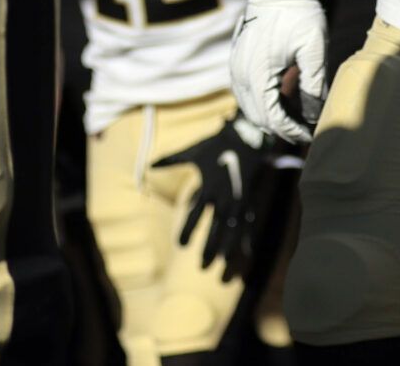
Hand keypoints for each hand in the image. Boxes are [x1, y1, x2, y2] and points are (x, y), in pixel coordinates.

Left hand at [151, 114, 284, 280]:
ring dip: (228, 247)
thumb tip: (149, 165)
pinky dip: (248, 237)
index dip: (186, 231)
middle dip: (208, 248)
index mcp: (207, 188)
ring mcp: (238, 200)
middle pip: (214, 229)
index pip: (193, 215)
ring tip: (223, 264)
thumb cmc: (217, 143)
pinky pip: (249, 221)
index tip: (180, 246)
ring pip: (233, 230)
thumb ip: (171, 159)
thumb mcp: (193, 151)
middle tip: (202, 266)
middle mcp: (223, 198)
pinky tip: (247, 252)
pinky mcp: (250, 198)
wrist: (247, 135)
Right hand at [231, 0, 330, 146]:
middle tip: (306, 132)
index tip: (310, 136)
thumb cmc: (300, 15)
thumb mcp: (314, 50)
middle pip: (257, 116)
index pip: (271, 117)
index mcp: (258, 74)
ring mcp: (235, 68)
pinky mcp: (237, 62)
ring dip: (271, 117)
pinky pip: (246, 93)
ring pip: (249, 107)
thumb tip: (314, 116)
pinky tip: (284, 103)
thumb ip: (313, 85)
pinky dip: (263, 103)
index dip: (291, 131)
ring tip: (297, 120)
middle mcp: (240, 74)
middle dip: (281, 128)